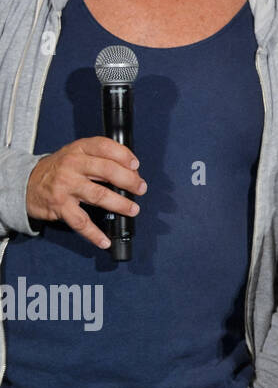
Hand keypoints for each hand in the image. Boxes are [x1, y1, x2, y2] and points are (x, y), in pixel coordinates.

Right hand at [25, 137, 145, 249]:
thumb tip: (131, 172)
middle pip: (107, 170)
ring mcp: (65, 186)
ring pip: (99, 196)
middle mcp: (72, 165)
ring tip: (133, 209)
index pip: (105, 147)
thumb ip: (101, 157)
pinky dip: (94, 234)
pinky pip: (81, 222)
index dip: (123, 155)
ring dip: (120, 204)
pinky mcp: (60, 206)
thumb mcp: (77, 153)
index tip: (136, 165)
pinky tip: (105, 240)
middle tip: (141, 188)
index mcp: (79, 149)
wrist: (26, 182)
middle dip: (129, 181)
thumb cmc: (60, 168)